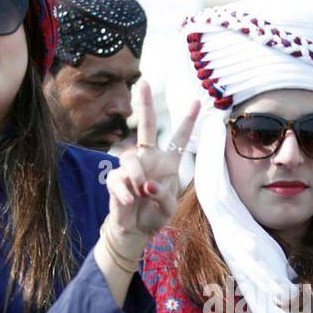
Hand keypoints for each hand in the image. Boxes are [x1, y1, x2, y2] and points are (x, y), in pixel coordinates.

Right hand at [103, 82, 199, 255]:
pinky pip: (118, 178)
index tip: (197, 102)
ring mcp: (131, 167)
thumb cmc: (154, 215)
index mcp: (168, 163)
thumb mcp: (168, 208)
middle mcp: (149, 159)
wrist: (136, 230)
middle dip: (145, 104)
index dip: (187, 121)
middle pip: (146, 126)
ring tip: (140, 194)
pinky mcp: (116, 178)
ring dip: (136, 176)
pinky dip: (124, 191)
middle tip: (143, 82)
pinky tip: (129, 200)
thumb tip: (146, 184)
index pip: (178, 139)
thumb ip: (162, 195)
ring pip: (130, 158)